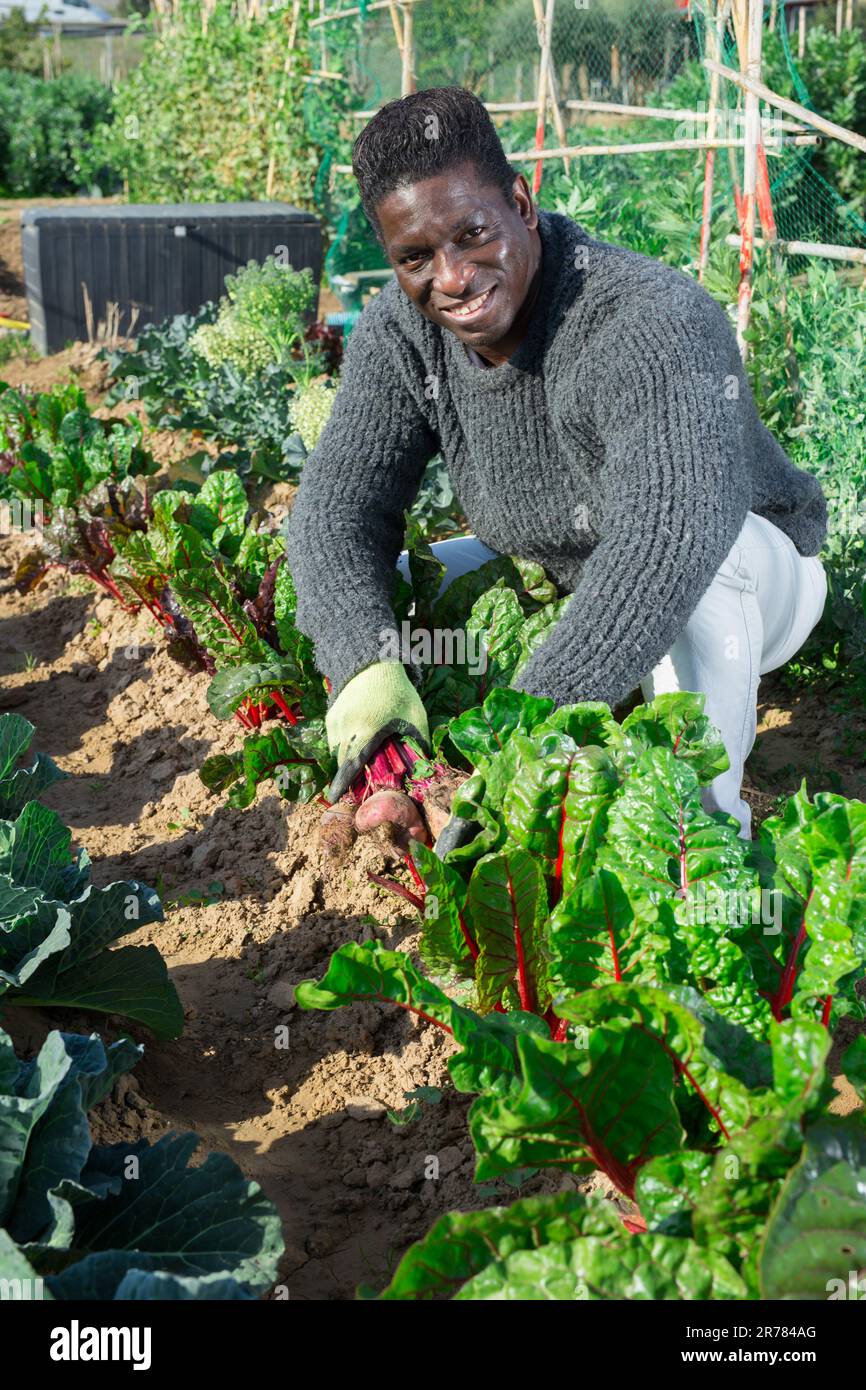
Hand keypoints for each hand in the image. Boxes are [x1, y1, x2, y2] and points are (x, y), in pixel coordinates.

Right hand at [325, 660, 429, 800]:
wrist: (374, 663)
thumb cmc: (398, 691)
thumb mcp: (415, 716)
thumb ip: (420, 743)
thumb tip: (425, 769)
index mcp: (366, 730)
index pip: (350, 765)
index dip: (343, 784)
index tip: (336, 799)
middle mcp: (345, 727)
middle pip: (342, 762)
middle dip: (349, 775)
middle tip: (361, 784)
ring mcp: (334, 721)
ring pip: (336, 751)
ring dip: (347, 760)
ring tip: (363, 760)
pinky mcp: (330, 716)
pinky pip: (334, 739)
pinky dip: (344, 746)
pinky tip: (358, 741)